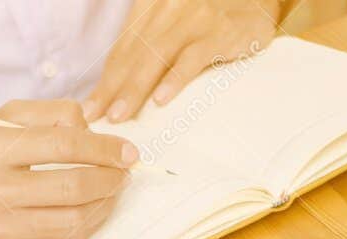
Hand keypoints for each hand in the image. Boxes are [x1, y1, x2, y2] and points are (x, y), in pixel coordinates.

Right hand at [0, 100, 133, 238]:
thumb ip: (47, 114)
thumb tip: (93, 129)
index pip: (61, 146)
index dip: (102, 149)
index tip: (127, 150)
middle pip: (71, 188)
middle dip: (109, 179)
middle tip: (124, 171)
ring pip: (71, 220)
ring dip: (103, 205)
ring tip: (113, 189)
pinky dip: (87, 224)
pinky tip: (94, 209)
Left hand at [84, 0, 279, 121]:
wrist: (257, 1)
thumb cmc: (208, 21)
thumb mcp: (173, 27)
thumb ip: (146, 51)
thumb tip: (114, 93)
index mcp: (150, 5)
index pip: (122, 48)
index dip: (104, 81)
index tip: (88, 110)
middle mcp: (168, 6)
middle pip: (134, 54)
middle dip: (113, 89)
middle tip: (98, 118)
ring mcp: (194, 17)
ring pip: (157, 56)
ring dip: (136, 88)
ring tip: (121, 115)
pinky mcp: (219, 31)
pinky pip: (193, 57)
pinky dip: (176, 79)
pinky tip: (161, 99)